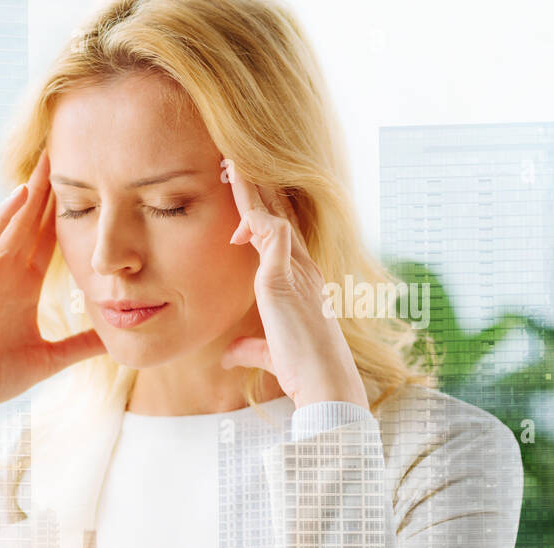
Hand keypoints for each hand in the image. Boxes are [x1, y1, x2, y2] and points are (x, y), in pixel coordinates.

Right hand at [0, 150, 106, 424]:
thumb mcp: (50, 358)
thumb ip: (81, 345)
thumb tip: (115, 340)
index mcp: (24, 285)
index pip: (50, 238)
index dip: (69, 211)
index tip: (92, 183)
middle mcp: (5, 271)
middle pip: (32, 220)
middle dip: (51, 188)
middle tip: (72, 151)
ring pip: (11, 221)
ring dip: (30, 190)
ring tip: (49, 159)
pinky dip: (2, 216)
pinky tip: (21, 194)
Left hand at [219, 159, 367, 409]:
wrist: (324, 383)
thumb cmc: (303, 371)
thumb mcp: (271, 354)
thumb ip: (250, 348)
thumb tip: (229, 354)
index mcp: (301, 279)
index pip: (278, 234)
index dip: (260, 211)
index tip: (241, 191)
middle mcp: (303, 267)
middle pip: (279, 215)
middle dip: (259, 187)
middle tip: (236, 158)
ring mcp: (296, 271)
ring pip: (274, 217)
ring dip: (253, 190)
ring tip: (233, 161)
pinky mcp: (283, 280)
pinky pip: (272, 235)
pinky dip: (255, 216)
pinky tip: (238, 201)